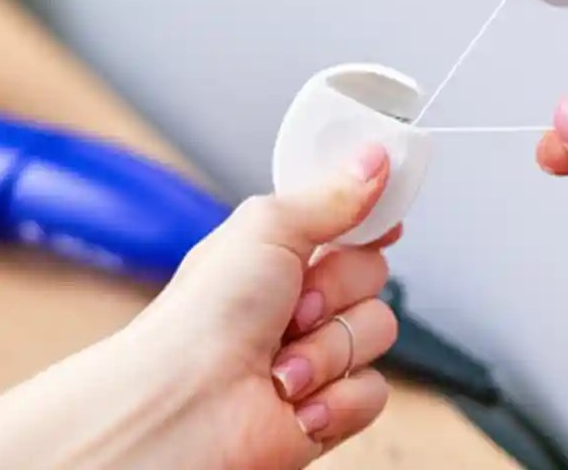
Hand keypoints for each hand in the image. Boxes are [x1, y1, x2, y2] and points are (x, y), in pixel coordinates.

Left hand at [121, 142, 400, 468]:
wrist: (184, 408)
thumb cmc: (200, 321)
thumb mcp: (267, 229)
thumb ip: (330, 195)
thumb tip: (374, 159)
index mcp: (280, 252)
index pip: (349, 224)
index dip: (371, 219)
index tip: (383, 217)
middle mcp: (300, 301)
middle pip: (373, 274)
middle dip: (338, 290)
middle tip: (295, 303)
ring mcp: (316, 354)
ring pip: (377, 332)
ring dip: (329, 348)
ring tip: (281, 362)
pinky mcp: (329, 406)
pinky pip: (373, 390)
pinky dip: (335, 398)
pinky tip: (294, 401)